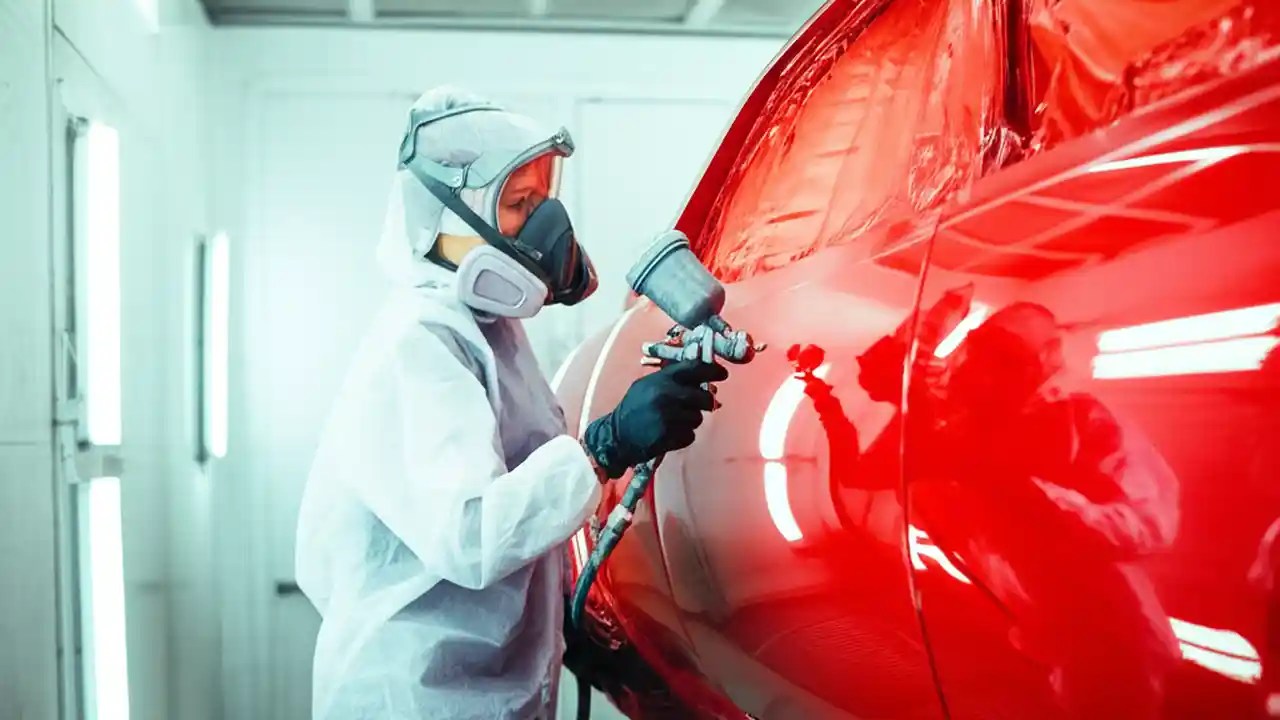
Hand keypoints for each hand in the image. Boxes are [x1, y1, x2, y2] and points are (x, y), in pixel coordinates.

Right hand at [583, 360, 727, 478]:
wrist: (616, 436)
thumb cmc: (634, 408)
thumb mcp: (648, 385)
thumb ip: (671, 379)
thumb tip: (703, 379)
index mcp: (661, 379)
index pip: (695, 368)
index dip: (713, 370)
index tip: (722, 374)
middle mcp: (666, 395)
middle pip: (704, 397)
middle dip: (706, 402)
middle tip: (701, 405)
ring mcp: (667, 416)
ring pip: (698, 418)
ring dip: (690, 421)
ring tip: (673, 421)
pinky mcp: (668, 436)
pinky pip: (690, 435)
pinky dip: (683, 436)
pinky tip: (669, 434)